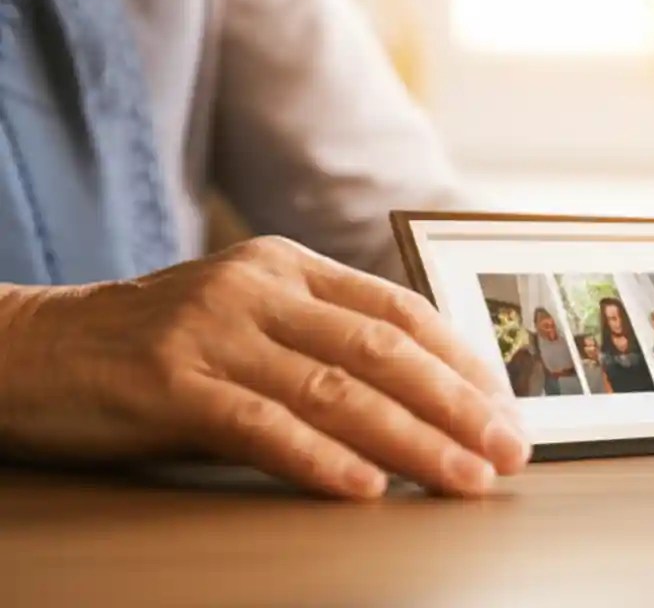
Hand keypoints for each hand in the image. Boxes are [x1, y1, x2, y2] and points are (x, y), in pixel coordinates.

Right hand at [0, 237, 530, 498]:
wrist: (37, 348)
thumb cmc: (159, 344)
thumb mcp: (250, 319)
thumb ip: (324, 340)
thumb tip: (426, 395)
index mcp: (289, 266)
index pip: (399, 311)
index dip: (462, 361)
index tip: (506, 408)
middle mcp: (258, 288)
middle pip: (382, 351)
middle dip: (458, 406)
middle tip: (507, 451)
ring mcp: (213, 331)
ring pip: (337, 390)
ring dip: (412, 442)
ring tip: (463, 478)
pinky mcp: (169, 382)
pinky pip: (262, 424)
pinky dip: (320, 458)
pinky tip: (366, 488)